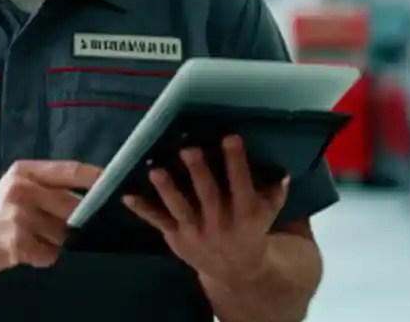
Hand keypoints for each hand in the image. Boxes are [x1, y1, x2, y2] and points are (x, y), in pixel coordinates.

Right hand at [0, 160, 100, 273]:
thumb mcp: (17, 187)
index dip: (96, 177)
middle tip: (57, 225)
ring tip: (33, 236)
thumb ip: (48, 186)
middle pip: (72, 205)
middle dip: (74, 220)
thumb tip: (93, 193)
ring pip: (63, 233)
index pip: (70, 170)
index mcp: (24, 171)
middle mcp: (21, 189)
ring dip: (55, 241)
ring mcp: (18, 216)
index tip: (114, 185)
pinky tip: (26, 250)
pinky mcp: (17, 242)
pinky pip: (50, 254)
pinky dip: (44, 256)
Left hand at [123, 135, 288, 284]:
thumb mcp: (268, 213)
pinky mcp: (177, 237)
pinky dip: (143, 209)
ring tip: (155, 170)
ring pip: (180, 208)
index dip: (236, 161)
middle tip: (188, 149)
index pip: (241, 184)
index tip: (230, 137)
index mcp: (245, 213)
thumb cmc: (252, 230)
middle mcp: (220, 223)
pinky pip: (159, 221)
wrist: (237, 272)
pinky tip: (127, 195)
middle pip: (208, 194)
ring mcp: (196, 231)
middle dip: (198, 172)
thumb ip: (274, 192)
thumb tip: (282, 169)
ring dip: (167, 189)